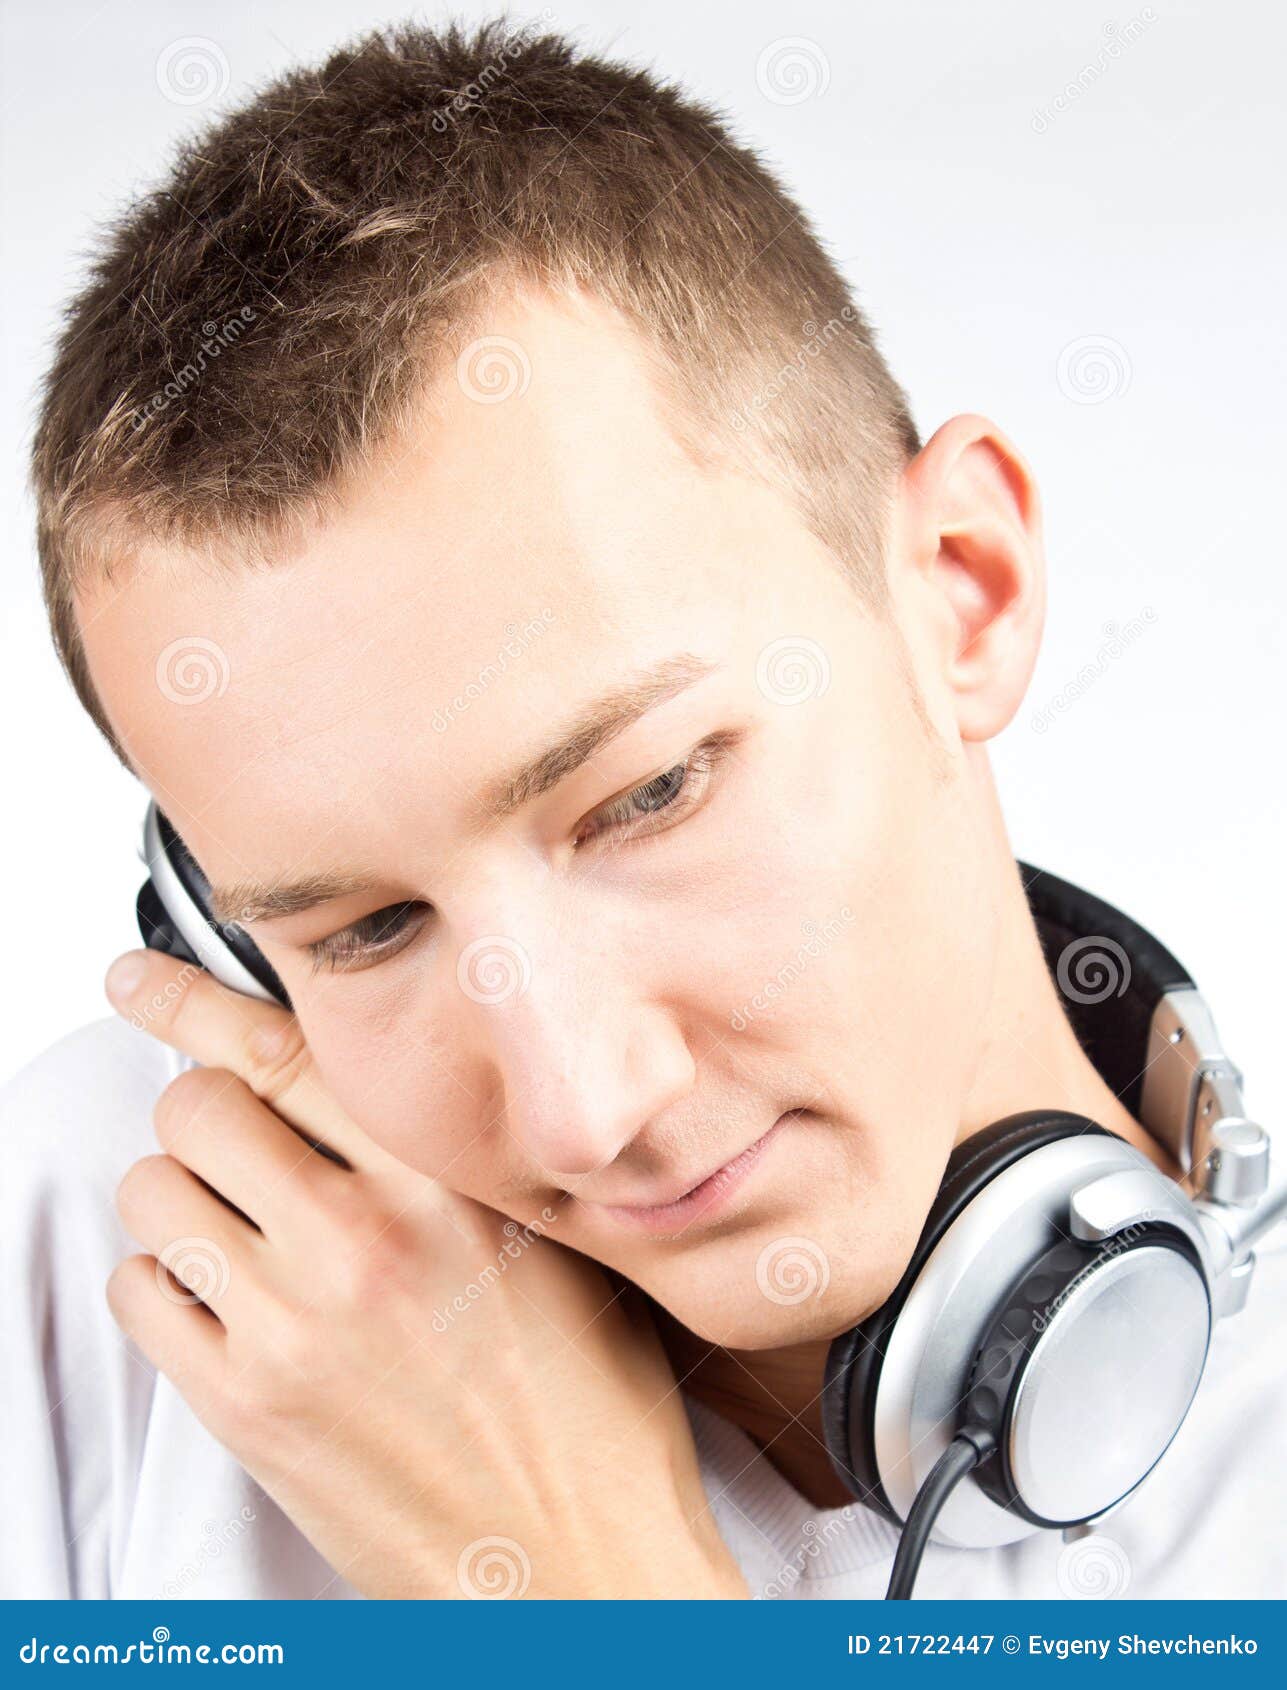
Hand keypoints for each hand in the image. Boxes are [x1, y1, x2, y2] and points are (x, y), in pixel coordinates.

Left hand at [103, 949, 746, 1598]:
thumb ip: (460, 1159)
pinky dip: (162, 1278)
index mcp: (447, 1184)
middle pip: (198, 1106)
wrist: (579, 1569)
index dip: (192, 998)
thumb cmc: (589, 1414)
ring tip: (234, 1224)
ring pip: (154, 1192)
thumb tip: (366, 1090)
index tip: (141, 980)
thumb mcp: (559, 1247)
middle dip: (203, 1109)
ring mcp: (292, 1326)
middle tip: (232, 1137)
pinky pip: (140, 1292)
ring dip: (181, 1193)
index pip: (286, 1049)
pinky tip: (221, 1296)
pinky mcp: (245, 1409)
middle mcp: (362, 1241)